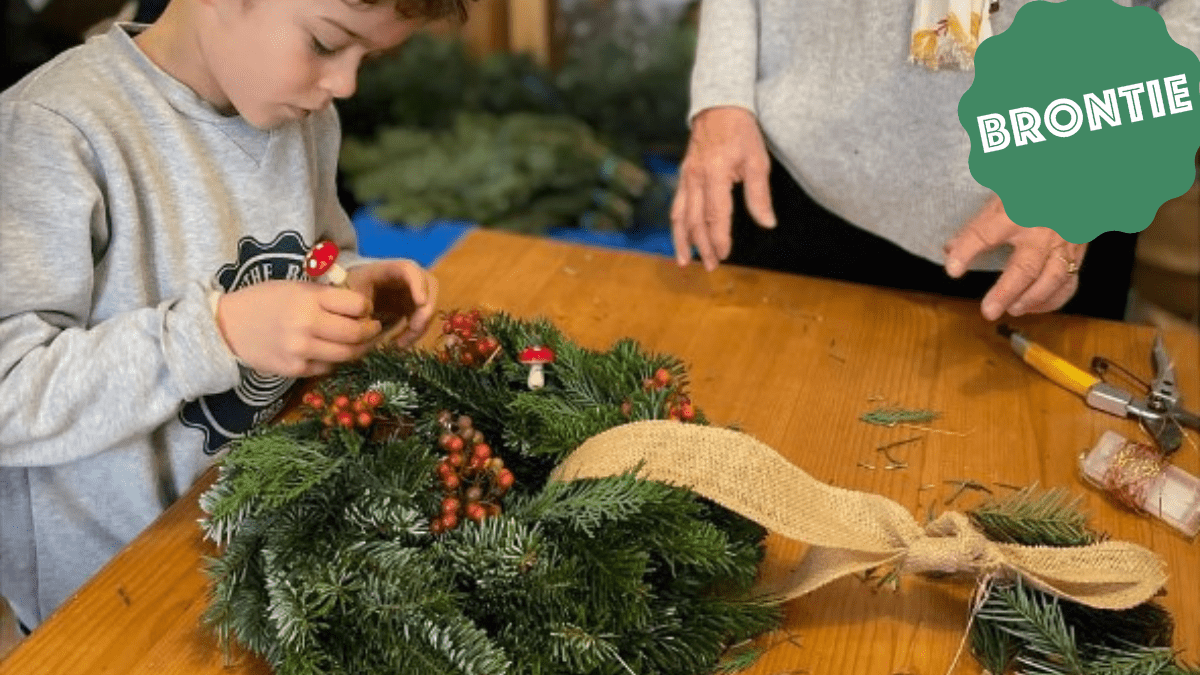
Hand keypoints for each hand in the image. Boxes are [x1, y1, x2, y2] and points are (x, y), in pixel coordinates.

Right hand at [217, 281, 381, 377]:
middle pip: (357, 333)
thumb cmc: (266, 300)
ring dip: (360, 349)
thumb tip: (362, 305)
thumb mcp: (296, 286)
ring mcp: (301, 350)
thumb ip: (327, 294)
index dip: (366, 308)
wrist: (228, 326)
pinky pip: (328, 367)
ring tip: (360, 342)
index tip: (365, 309)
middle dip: (371, 331)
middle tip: (373, 328)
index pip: (358, 305)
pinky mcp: (295, 369)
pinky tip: (332, 351)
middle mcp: (307, 325)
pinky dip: (336, 360)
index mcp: (310, 298)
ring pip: (347, 355)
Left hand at [345, 259, 437, 348]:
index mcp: (387, 269)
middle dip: (426, 308)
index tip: (421, 302)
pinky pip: (424, 316)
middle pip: (429, 285)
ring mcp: (413, 289)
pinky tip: (401, 342)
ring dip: (422, 324)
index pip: (409, 269)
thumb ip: (358, 307)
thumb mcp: (349, 296)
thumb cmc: (349, 292)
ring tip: (401, 342)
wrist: (349, 298)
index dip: (418, 283)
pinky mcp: (414, 304)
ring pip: (429, 303)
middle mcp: (405, 276)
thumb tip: (370, 323)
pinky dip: (416, 331)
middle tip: (414, 328)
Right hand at [670, 106, 776, 270]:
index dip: (719, 238)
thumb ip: (760, 195)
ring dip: (683, 241)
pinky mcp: (683, 177)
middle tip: (712, 266)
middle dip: (703, 246)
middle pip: (695, 220)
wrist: (719, 106)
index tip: (725, 254)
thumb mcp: (758, 161)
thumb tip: (768, 224)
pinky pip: (677, 206)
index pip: (716, 214)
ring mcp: (686, 177)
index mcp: (715, 173)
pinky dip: (677, 226)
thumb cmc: (742, 133)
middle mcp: (695, 177)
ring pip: (680, 216)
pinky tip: (681, 239)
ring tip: (686, 262)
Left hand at [944, 195, 1086, 320]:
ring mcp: (1063, 242)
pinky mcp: (1078, 253)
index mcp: (1015, 211)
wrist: (1075, 184)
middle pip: (1025, 266)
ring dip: (1032, 299)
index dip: (967, 251)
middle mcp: (1042, 229)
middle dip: (1006, 292)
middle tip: (989, 311)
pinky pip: (1068, 282)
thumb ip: (976, 225)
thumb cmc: (1032, 190)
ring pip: (1053, 277)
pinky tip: (1033, 307)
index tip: (953, 270)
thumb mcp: (1000, 198)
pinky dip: (1052, 299)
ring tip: (1012, 310)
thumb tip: (949, 249)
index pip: (985, 233)